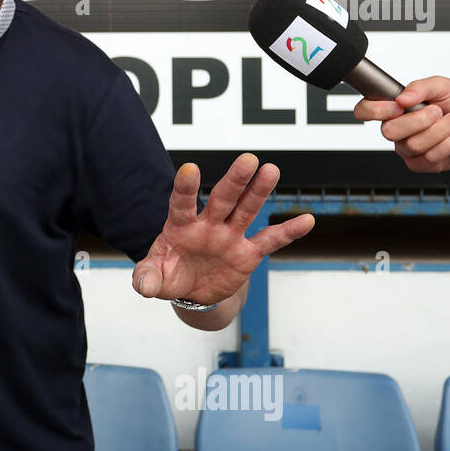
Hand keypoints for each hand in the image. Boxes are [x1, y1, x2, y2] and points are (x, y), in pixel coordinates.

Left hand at [132, 153, 313, 304]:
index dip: (185, 187)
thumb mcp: (154, 278)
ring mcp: (230, 236)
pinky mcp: (248, 253)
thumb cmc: (169, 274)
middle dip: (234, 180)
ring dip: (259, 192)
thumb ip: (147, 278)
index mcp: (181, 225)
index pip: (182, 203)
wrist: (192, 291)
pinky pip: (270, 240)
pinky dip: (288, 232)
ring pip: (247, 210)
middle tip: (248, 159)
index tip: (190, 168)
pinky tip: (307, 220)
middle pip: (222, 198)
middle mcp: (208, 224)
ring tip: (271, 170)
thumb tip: (142, 286)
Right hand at [353, 76, 449, 172]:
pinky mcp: (424, 163)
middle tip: (437, 111)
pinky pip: (428, 159)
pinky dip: (448, 144)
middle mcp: (397, 130)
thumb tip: (402, 97)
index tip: (398, 106)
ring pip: (413, 145)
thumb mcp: (442, 85)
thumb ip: (420, 87)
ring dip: (440, 130)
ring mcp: (409, 148)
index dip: (376, 110)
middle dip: (420, 120)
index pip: (365, 110)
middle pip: (389, 132)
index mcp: (394, 109)